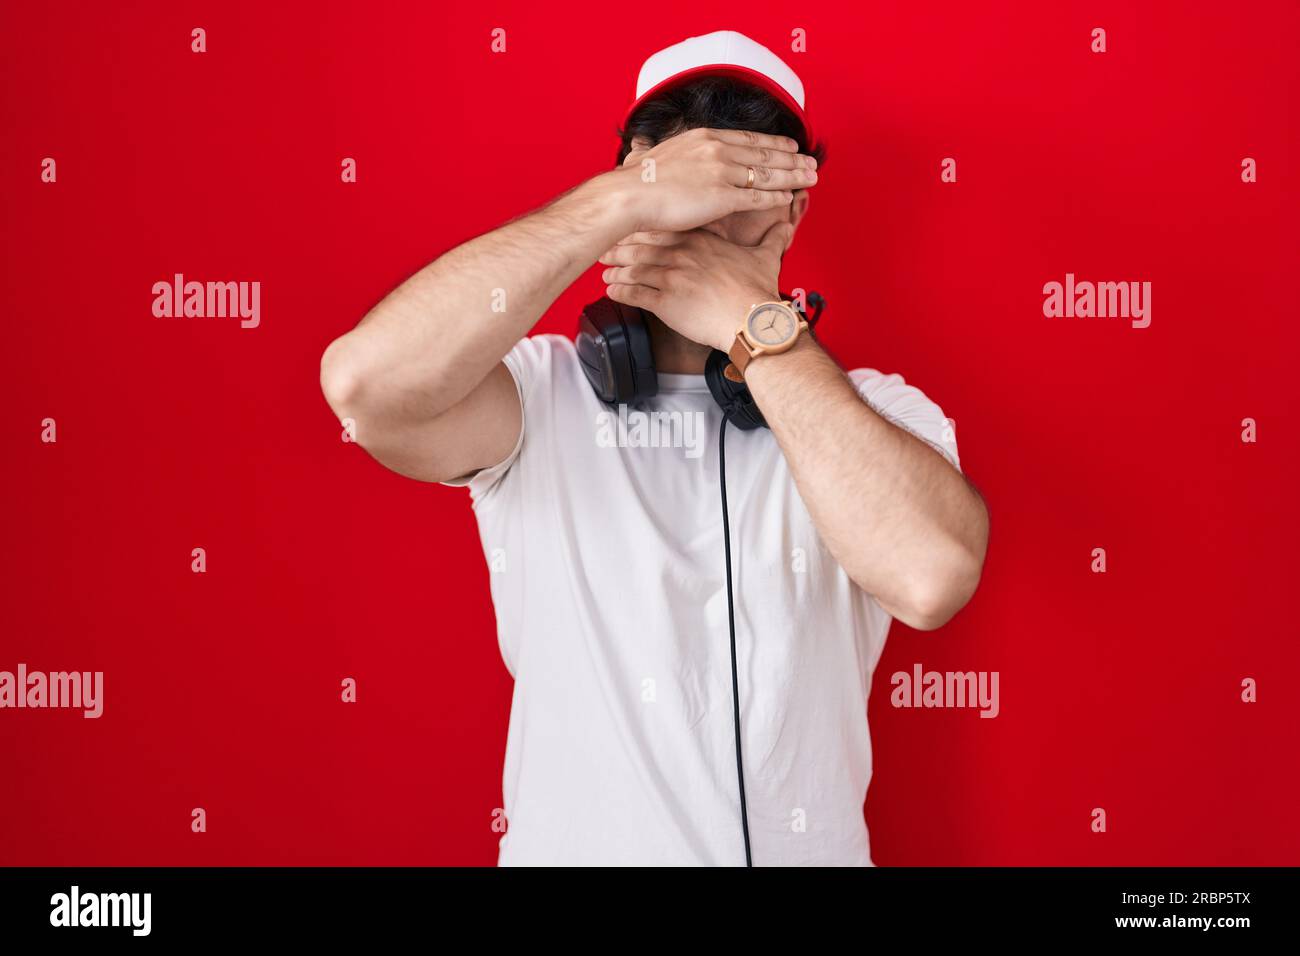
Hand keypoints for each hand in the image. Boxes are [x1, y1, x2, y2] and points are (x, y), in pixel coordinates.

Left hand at [599, 221, 793, 351]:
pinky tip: (611, 292)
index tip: (633, 227)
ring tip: (605, 271)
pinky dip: (619, 292)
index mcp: (702, 240)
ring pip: (634, 268)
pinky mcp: (664, 302)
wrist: (752, 321)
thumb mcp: (766, 258)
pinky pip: (634, 294)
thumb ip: (772, 238)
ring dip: (616, 270)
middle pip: (643, 245)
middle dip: (623, 247)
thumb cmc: (757, 293)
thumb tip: (786, 225)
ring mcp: (670, 276)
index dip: (645, 228)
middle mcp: (682, 254)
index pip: (666, 228)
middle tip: (608, 248)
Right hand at [611, 128, 816, 233]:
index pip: (748, 139)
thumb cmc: (638, 181)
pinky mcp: (722, 197)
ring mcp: (722, 173)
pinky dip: (776, 196)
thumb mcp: (658, 155)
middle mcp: (718, 150)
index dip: (773, 143)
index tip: (790, 145)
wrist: (630, 194)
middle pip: (764, 154)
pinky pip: (757, 196)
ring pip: (767, 174)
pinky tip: (790, 196)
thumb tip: (656, 150)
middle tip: (812, 161)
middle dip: (792, 158)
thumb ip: (670, 153)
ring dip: (792, 175)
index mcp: (705, 138)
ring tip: (811, 177)